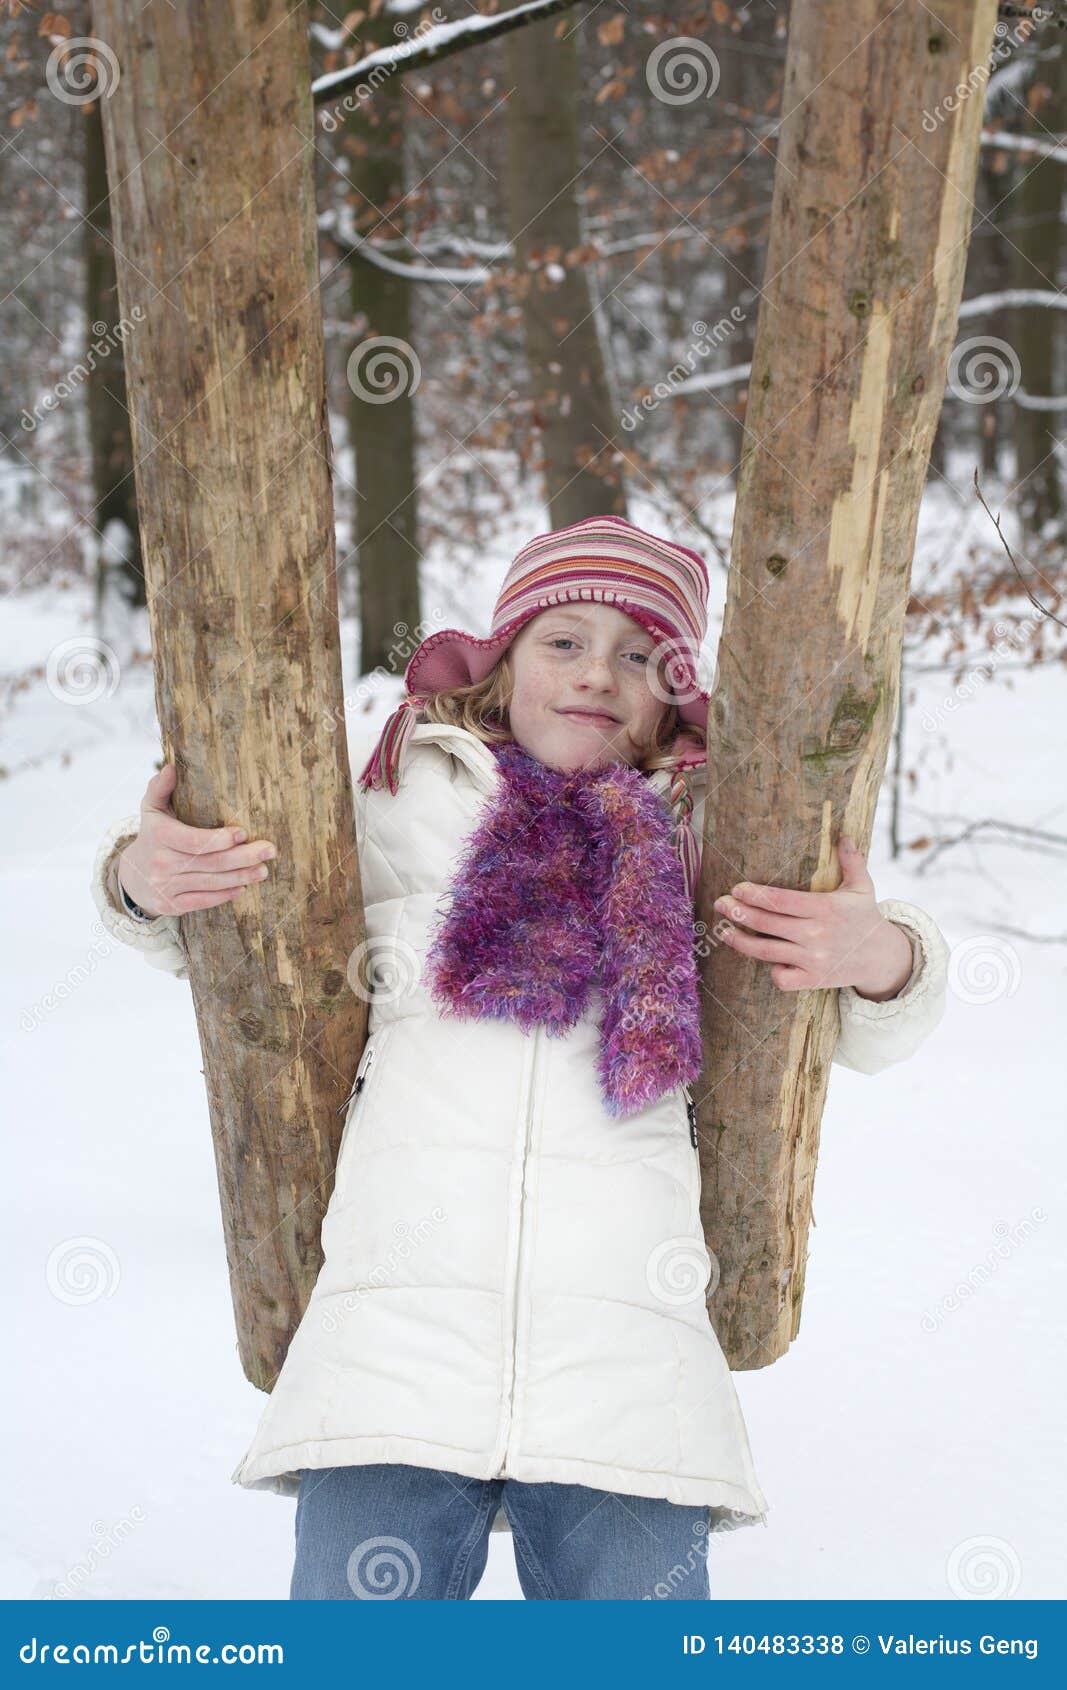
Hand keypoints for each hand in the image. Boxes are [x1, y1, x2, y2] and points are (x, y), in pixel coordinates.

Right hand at [117, 762, 278, 917]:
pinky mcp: (171, 905)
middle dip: (243, 857)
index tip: (243, 833)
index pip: (193, 840)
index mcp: (159, 835)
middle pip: (209, 862)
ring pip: (210, 882)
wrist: (132, 877)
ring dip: (241, 876)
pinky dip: (224, 895)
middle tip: (269, 850)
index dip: (219, 839)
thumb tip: (172, 767)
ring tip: (263, 870)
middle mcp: (161, 863)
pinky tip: (243, 887)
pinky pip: (203, 901)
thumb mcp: (151, 810)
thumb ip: (160, 788)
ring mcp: (166, 887)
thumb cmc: (152, 836)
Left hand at [711, 836, 914, 998]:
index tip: (737, 888)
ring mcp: (814, 959)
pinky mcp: (814, 980)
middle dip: (739, 913)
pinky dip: (772, 971)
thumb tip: (844, 834)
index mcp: (826, 908)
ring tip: (723, 930)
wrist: (883, 957)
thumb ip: (852, 861)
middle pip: (768, 923)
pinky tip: (764, 960)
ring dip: (740, 941)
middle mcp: (817, 934)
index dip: (755, 895)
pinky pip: (783, 979)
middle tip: (720, 904)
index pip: (782, 900)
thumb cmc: (865, 918)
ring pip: (767, 952)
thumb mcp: (862, 887)